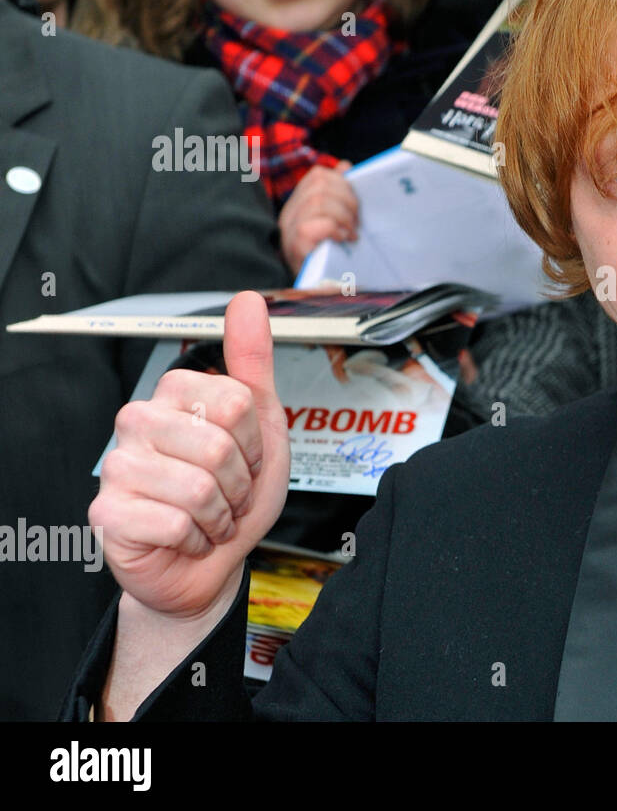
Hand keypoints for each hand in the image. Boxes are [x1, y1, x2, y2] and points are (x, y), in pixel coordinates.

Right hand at [90, 292, 289, 620]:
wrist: (209, 562)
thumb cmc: (233, 494)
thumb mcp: (261, 424)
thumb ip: (253, 362)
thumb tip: (248, 301)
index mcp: (174, 394)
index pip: (236, 403)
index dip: (254, 442)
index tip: (244, 458)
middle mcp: (138, 421)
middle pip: (218, 445)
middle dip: (240, 483)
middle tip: (227, 494)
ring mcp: (118, 465)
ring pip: (200, 487)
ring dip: (221, 514)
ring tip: (208, 516)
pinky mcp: (107, 512)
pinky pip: (176, 522)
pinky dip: (197, 538)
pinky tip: (185, 536)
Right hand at [278, 162, 357, 274]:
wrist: (315, 291)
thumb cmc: (327, 258)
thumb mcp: (334, 222)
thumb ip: (338, 194)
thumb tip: (345, 166)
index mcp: (299, 205)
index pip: (318, 176)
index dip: (343, 183)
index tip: (356, 204)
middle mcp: (289, 215)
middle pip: (320, 186)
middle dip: (347, 200)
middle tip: (356, 222)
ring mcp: (289, 232)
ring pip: (317, 201)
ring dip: (344, 215)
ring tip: (352, 232)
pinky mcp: (295, 249)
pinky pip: (312, 226)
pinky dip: (333, 229)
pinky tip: (343, 240)